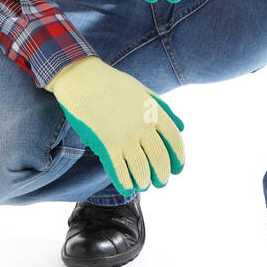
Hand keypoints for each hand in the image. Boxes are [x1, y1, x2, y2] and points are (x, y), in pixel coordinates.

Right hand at [45, 55, 184, 196]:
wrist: (83, 79)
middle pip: (160, 159)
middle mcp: (142, 126)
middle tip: (161, 182)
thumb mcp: (144, 91)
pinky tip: (127, 187)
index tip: (177, 169)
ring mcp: (124, 136)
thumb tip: (183, 127)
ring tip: (143, 184)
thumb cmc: (113, 84)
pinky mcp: (106, 144)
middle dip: (162, 175)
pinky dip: (125, 183)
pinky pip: (119, 171)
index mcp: (154, 111)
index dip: (178, 158)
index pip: (174, 140)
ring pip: (141, 169)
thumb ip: (163, 109)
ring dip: (144, 181)